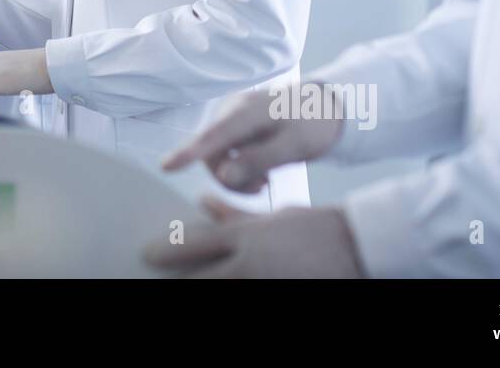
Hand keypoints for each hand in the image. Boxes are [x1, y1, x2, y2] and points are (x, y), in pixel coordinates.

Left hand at [143, 197, 363, 277]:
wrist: (354, 246)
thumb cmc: (311, 226)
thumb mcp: (269, 216)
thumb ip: (232, 214)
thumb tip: (202, 202)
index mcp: (245, 237)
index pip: (195, 245)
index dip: (167, 251)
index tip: (145, 255)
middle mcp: (249, 264)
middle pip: (201, 280)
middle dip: (179, 282)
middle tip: (156, 280)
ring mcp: (262, 284)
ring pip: (220, 290)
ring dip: (202, 286)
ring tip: (181, 285)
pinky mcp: (276, 293)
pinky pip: (244, 297)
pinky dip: (232, 291)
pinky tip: (223, 288)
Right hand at [161, 82, 344, 192]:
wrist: (325, 107)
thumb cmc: (313, 124)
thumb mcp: (295, 146)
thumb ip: (259, 161)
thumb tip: (224, 177)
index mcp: (246, 111)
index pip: (213, 136)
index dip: (189, 153)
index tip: (166, 166)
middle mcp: (232, 110)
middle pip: (211, 152)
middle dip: (230, 177)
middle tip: (262, 188)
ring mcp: (231, 116)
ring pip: (216, 155)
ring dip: (235, 175)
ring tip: (264, 181)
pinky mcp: (234, 125)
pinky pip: (224, 152)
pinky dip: (238, 167)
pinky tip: (261, 171)